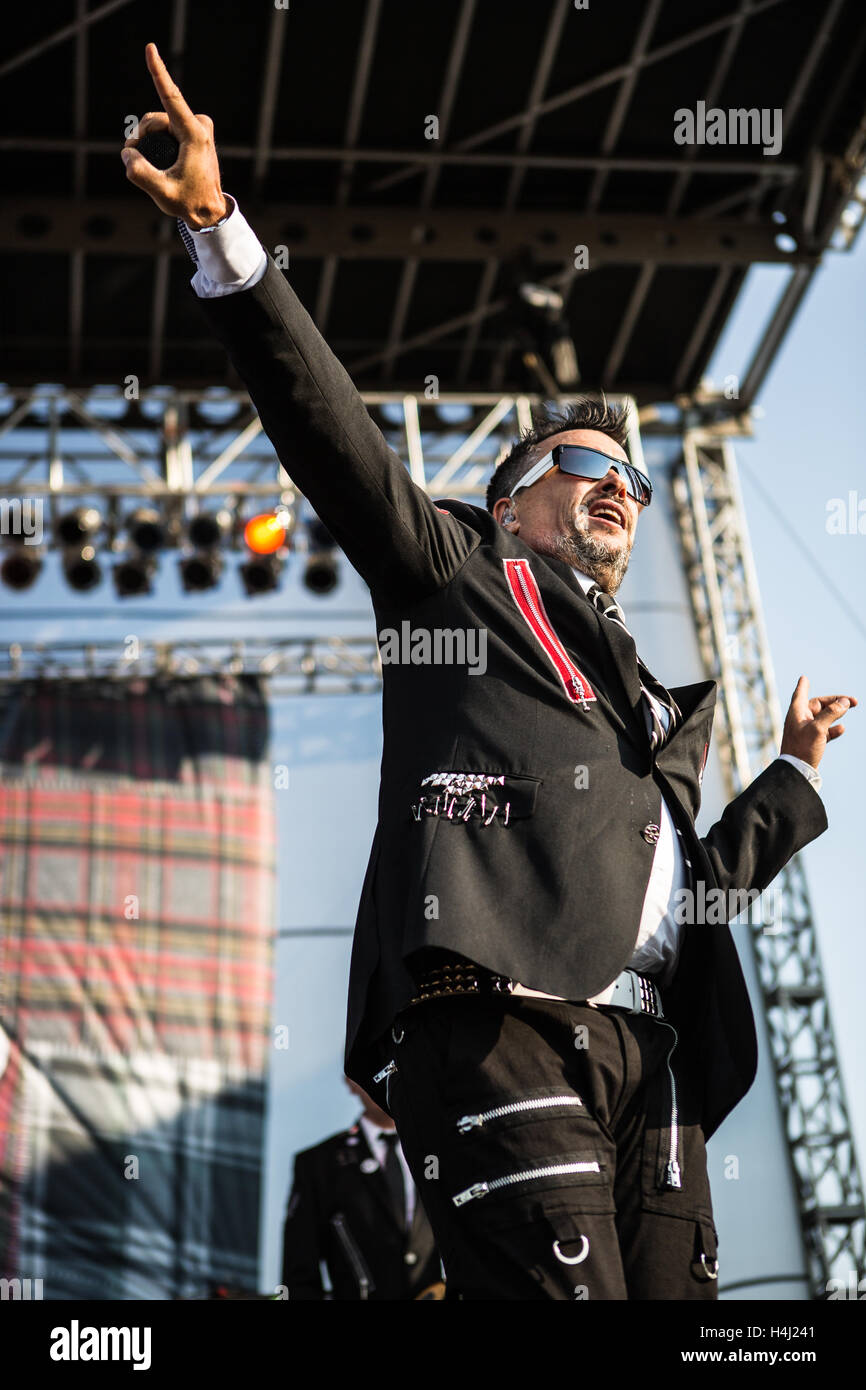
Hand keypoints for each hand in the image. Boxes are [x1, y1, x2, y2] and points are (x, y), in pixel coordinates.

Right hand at [121, 42, 226, 229]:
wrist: (210, 212)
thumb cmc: (190, 203)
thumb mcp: (162, 194)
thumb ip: (140, 173)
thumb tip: (127, 152)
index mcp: (194, 135)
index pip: (171, 97)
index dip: (158, 71)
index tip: (150, 48)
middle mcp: (199, 125)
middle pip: (156, 117)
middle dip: (141, 135)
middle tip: (134, 157)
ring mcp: (198, 127)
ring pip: (159, 122)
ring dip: (146, 138)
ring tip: (144, 160)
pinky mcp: (195, 131)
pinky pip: (166, 127)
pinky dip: (156, 140)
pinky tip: (157, 158)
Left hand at [779, 675, 856, 768]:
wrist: (797, 771)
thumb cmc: (803, 748)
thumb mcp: (818, 728)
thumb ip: (831, 713)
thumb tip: (844, 702)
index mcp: (796, 712)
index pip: (800, 694)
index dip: (803, 685)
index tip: (804, 678)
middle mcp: (800, 719)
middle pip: (818, 704)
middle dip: (835, 701)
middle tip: (853, 701)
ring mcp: (806, 731)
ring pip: (823, 717)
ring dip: (836, 713)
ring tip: (850, 708)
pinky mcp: (812, 741)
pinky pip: (824, 731)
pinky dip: (833, 728)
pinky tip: (842, 729)